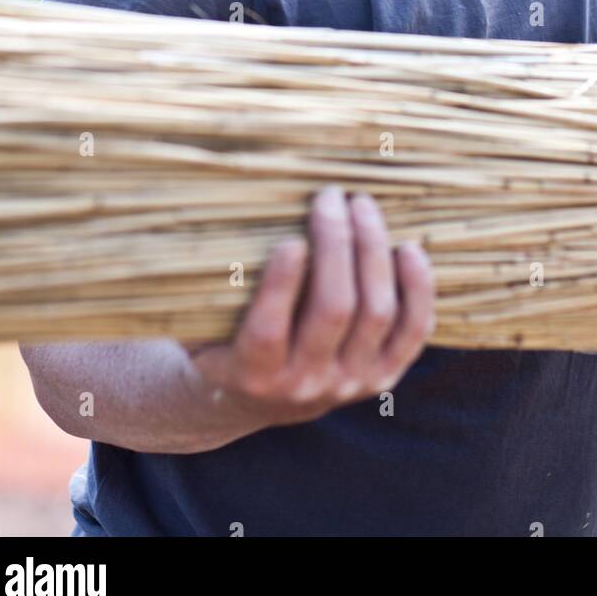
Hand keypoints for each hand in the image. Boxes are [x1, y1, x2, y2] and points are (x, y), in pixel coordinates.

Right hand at [184, 185, 434, 426]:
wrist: (259, 398)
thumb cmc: (225, 336)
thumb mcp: (204, 320)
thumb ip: (205, 282)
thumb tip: (179, 220)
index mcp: (252, 372)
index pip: (268, 330)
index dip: (283, 285)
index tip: (290, 240)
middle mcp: (304, 384)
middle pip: (334, 309)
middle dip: (336, 244)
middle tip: (329, 197)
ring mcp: (349, 383)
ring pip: (375, 312)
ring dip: (373, 250)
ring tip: (362, 206)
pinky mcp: (383, 376)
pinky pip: (412, 331)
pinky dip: (417, 289)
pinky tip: (409, 248)